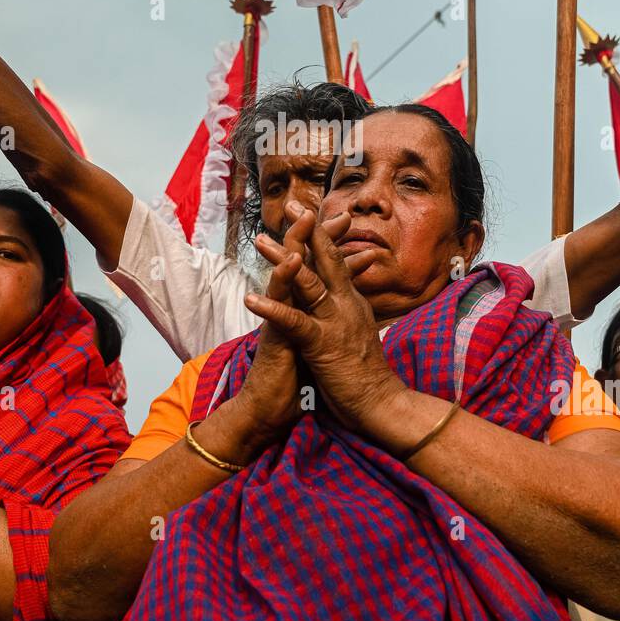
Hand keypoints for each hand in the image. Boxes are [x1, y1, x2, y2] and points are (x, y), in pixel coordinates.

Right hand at [235, 204, 318, 437]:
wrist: (267, 409)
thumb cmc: (291, 378)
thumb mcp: (314, 344)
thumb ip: (321, 323)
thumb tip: (335, 312)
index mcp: (304, 308)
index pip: (320, 270)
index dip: (335, 248)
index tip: (352, 227)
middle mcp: (291, 307)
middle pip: (305, 261)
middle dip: (321, 235)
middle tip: (339, 211)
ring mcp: (280, 317)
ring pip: (287, 273)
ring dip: (297, 243)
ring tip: (307, 216)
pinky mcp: (274, 333)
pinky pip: (279, 302)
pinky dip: (285, 279)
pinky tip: (295, 259)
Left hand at [246, 208, 399, 433]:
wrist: (382, 403)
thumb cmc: (366, 374)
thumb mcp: (358, 332)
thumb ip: (349, 311)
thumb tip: (347, 297)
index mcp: (352, 303)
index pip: (336, 261)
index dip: (322, 237)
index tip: (309, 215)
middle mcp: (346, 304)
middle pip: (326, 259)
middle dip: (307, 231)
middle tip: (292, 206)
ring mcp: (335, 321)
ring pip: (308, 282)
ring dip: (283, 260)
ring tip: (261, 242)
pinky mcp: (322, 343)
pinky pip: (294, 321)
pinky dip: (272, 308)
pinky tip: (252, 298)